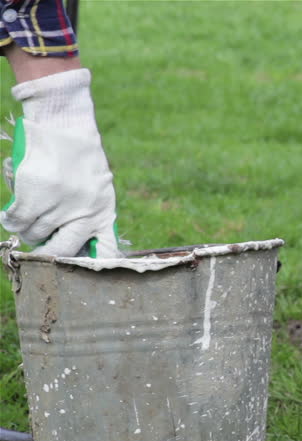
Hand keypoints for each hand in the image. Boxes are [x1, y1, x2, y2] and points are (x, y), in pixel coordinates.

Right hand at [0, 69, 119, 257]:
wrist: (65, 125)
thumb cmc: (81, 158)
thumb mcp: (98, 188)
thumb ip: (91, 215)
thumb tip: (84, 245)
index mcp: (103, 212)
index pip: (105, 251)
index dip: (91, 264)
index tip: (78, 269)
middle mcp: (83, 213)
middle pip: (59, 249)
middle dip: (47, 250)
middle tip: (41, 243)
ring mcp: (57, 206)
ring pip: (33, 233)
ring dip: (28, 227)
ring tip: (30, 213)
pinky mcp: (33, 196)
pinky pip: (16, 219)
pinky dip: (12, 217)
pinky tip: (15, 209)